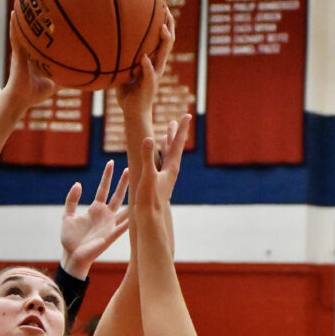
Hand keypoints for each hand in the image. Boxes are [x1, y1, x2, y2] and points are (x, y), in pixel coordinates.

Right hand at [3, 12, 57, 111]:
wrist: (21, 99)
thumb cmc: (35, 94)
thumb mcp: (55, 84)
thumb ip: (65, 79)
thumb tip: (81, 79)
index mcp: (36, 57)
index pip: (42, 39)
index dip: (46, 27)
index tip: (53, 14)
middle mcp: (29, 51)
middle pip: (32, 31)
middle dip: (35, 16)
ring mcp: (22, 51)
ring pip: (22, 30)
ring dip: (23, 16)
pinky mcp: (16, 54)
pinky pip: (15, 37)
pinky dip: (14, 26)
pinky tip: (15, 13)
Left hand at [60, 161, 129, 278]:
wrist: (72, 256)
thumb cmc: (69, 238)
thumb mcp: (67, 216)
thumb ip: (72, 200)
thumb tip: (78, 184)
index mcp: (95, 209)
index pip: (103, 189)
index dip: (107, 176)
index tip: (111, 163)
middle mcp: (106, 215)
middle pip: (117, 195)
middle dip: (123, 182)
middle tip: (130, 168)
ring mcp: (110, 225)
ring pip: (124, 208)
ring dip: (132, 199)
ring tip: (141, 187)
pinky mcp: (111, 236)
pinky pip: (123, 227)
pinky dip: (131, 220)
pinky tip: (139, 213)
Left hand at [116, 10, 175, 119]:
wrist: (133, 113)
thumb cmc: (127, 94)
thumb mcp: (123, 73)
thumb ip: (121, 60)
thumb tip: (107, 46)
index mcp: (153, 61)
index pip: (162, 40)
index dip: (164, 24)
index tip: (162, 7)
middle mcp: (157, 66)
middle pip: (168, 42)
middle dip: (169, 25)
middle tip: (167, 8)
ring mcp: (155, 75)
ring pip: (164, 54)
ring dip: (164, 40)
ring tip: (163, 27)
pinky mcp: (150, 85)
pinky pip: (150, 73)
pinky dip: (147, 66)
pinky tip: (144, 57)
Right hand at [132, 115, 189, 253]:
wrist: (149, 220)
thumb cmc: (149, 199)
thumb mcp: (147, 175)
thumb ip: (147, 157)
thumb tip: (149, 138)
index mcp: (171, 168)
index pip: (177, 144)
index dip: (181, 129)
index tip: (187, 115)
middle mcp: (170, 172)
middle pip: (174, 149)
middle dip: (174, 135)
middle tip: (176, 121)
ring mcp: (163, 179)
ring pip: (166, 157)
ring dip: (165, 145)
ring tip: (163, 135)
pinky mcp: (156, 185)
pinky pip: (158, 166)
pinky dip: (157, 157)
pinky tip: (153, 159)